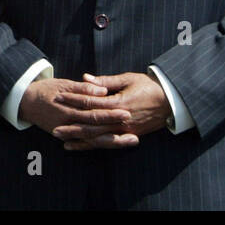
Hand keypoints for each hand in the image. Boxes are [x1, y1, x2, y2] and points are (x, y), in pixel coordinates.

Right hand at [18, 76, 124, 136]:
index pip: (92, 111)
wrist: (25, 102)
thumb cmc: (45, 89)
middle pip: (95, 128)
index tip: (126, 111)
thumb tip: (102, 90)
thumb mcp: (63, 84)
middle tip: (134, 128)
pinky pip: (85, 143)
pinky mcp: (66, 136)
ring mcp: (67, 132)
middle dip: (115, 128)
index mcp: (67, 108)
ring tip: (132, 140)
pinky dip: (100, 145)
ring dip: (113, 141)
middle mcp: (67, 123)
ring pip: (93, 139)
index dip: (109, 112)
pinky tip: (114, 145)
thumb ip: (83, 88)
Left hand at [52, 72, 171, 149]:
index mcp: (119, 103)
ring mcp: (125, 130)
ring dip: (78, 138)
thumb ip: (106, 80)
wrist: (171, 101)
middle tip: (53, 127)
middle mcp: (121, 119)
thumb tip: (85, 78)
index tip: (59, 97)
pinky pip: (106, 142)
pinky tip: (76, 146)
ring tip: (60, 138)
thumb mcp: (128, 79)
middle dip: (71, 125)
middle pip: (91, 124)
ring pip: (97, 136)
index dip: (74, 100)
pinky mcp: (129, 135)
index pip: (91, 102)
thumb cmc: (148, 86)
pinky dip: (91, 145)